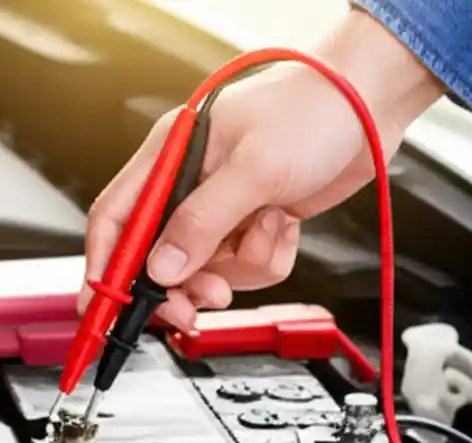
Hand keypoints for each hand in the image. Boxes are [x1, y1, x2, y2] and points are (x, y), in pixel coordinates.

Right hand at [79, 8, 443, 328]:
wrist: (369, 107)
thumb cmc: (311, 111)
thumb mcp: (253, 169)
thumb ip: (201, 222)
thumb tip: (160, 268)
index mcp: (170, 156)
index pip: (117, 218)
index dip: (105, 266)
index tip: (101, 307)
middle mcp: (189, 184)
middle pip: (159, 258)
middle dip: (181, 285)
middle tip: (196, 305)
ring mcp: (222, 208)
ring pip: (208, 269)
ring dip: (241, 264)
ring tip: (266, 231)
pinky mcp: (253, 224)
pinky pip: (246, 267)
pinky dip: (269, 255)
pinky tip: (284, 222)